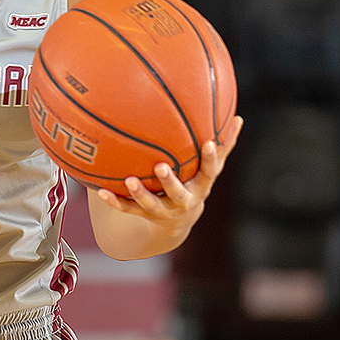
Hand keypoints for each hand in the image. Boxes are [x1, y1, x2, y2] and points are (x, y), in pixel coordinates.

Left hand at [94, 116, 243, 240]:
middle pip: (178, 193)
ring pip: (151, 204)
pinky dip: (114, 201)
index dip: (210, 159)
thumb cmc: (196, 183)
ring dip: (140, 193)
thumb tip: (239, 117)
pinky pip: (127, 209)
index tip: (208, 143)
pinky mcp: (144, 215)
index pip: (209, 172)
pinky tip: (99, 191)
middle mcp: (183, 201)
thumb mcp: (211, 168)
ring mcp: (163, 210)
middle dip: (170, 182)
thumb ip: (224, 144)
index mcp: (200, 186)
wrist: (179, 221)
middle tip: (162, 166)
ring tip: (130, 180)